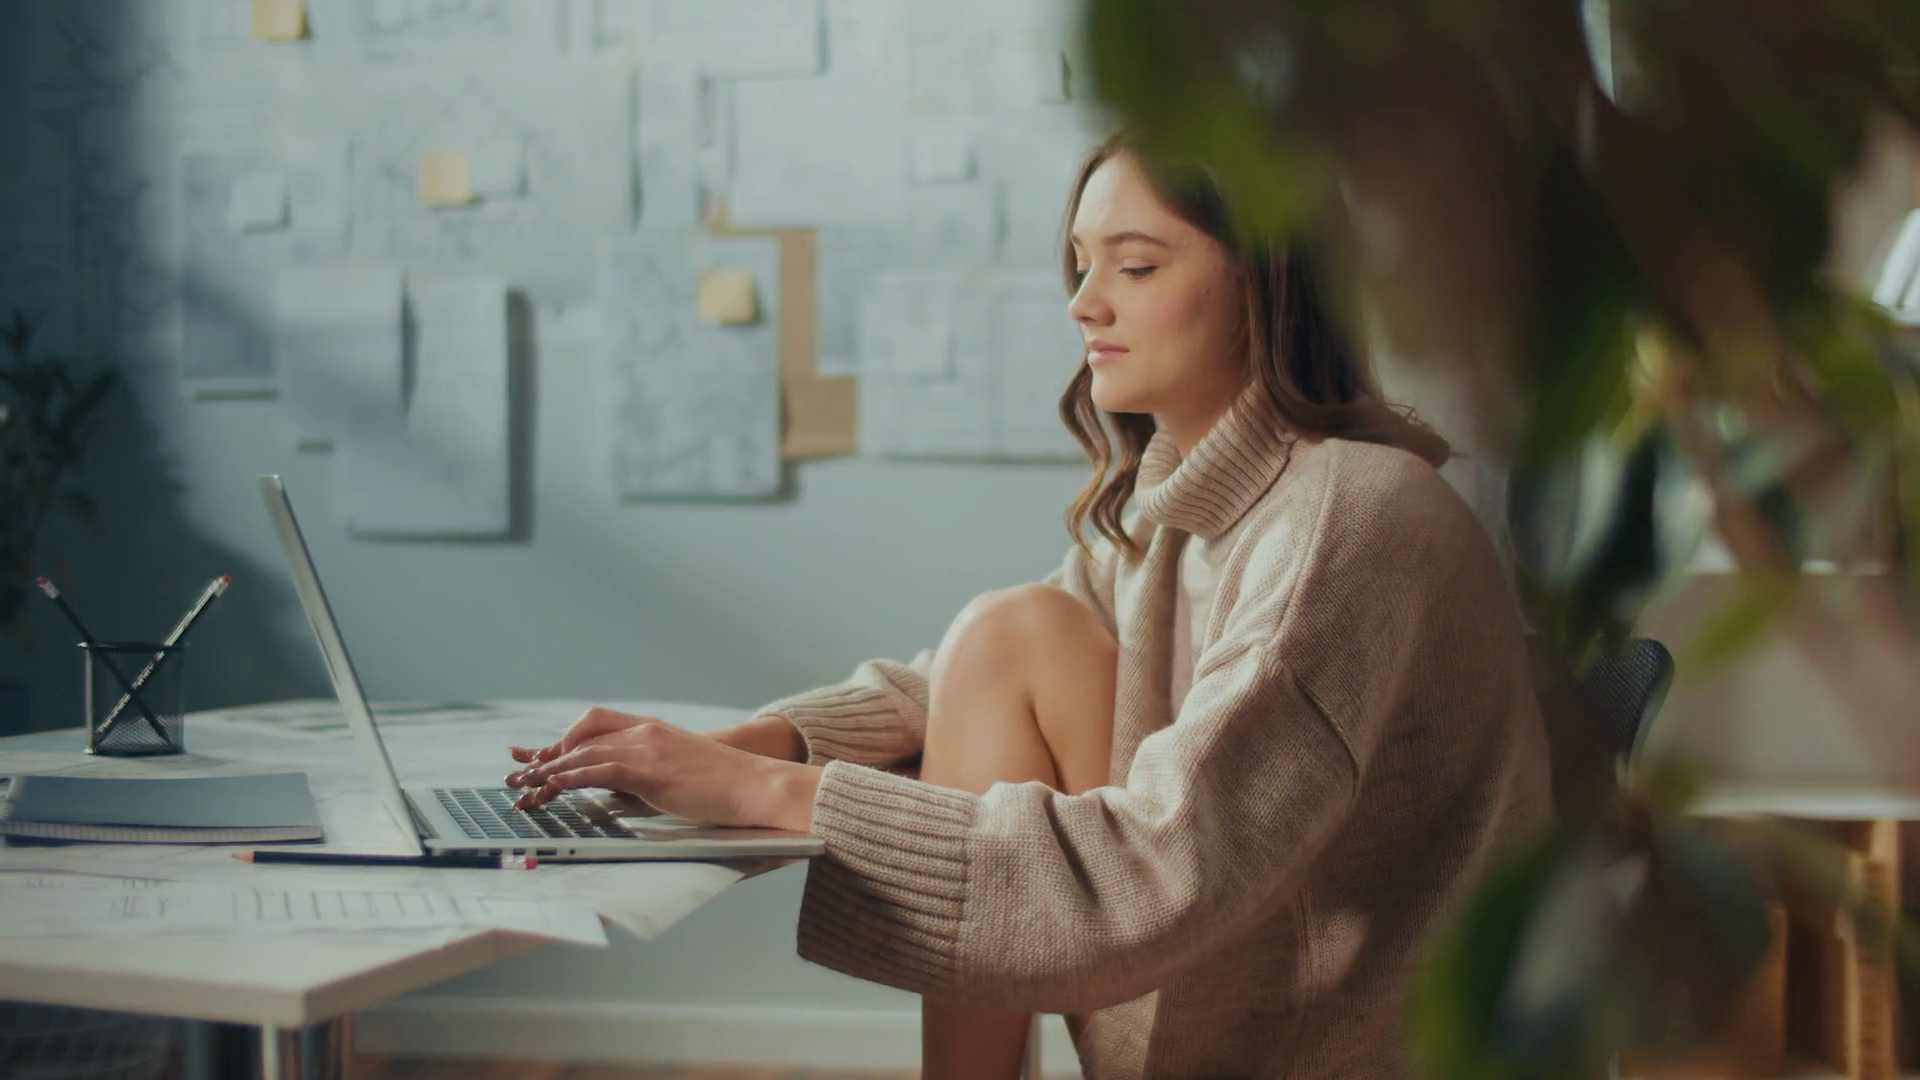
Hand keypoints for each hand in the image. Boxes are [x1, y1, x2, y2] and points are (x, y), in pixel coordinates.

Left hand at [504, 707, 820, 830]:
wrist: (758, 786)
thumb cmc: (729, 787)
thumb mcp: (685, 772)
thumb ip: (656, 773)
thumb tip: (635, 789)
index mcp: (654, 731)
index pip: (596, 725)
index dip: (564, 741)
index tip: (539, 758)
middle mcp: (646, 732)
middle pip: (582, 735)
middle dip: (548, 755)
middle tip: (522, 774)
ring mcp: (648, 748)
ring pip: (584, 752)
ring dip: (548, 770)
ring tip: (523, 786)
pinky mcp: (651, 769)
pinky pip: (599, 769)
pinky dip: (570, 776)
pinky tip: (552, 785)